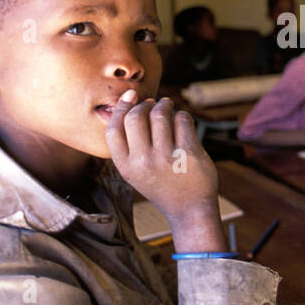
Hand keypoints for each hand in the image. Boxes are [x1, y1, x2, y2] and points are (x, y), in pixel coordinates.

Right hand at [105, 92, 222, 251]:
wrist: (189, 209)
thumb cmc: (161, 184)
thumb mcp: (135, 171)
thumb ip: (128, 143)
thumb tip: (128, 100)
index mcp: (126, 167)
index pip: (114, 129)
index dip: (121, 108)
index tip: (130, 96)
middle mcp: (143, 162)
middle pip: (136, 117)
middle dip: (145, 104)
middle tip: (153, 103)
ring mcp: (167, 158)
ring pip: (160, 114)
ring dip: (164, 104)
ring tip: (167, 105)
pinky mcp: (189, 153)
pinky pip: (182, 119)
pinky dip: (181, 115)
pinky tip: (181, 120)